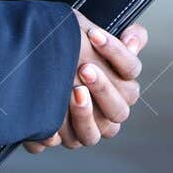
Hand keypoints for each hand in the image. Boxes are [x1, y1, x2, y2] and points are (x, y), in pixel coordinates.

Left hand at [22, 19, 148, 152]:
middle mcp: (111, 111)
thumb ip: (128, 34)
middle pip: (119, 109)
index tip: (93, 34)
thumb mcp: (95, 32)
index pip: (130, 69)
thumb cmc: (75, 47)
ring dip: (85, 114)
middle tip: (84, 68)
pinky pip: (65, 141)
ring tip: (72, 92)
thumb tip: (132, 41)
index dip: (115, 52)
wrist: (39, 62)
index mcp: (125, 85)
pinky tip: (49, 118)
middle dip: (102, 88)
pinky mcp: (66, 137)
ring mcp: (89, 128)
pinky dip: (56, 132)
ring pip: (95, 134)